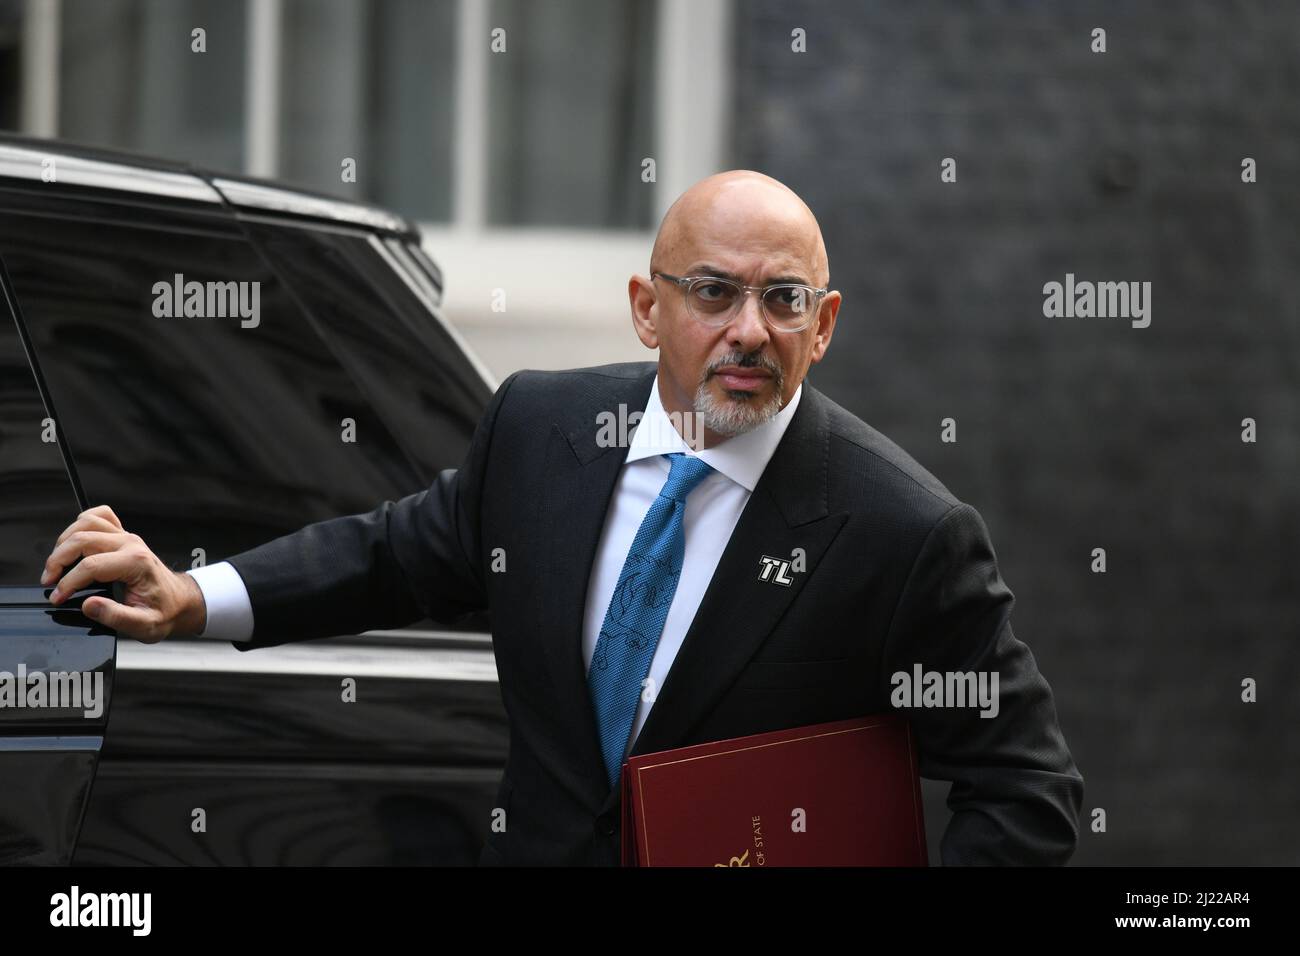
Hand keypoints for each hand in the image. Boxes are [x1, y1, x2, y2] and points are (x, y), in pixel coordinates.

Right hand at [41, 505, 206, 642]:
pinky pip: (100, 516)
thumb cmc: (164, 611)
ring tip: (56, 564)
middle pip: (83, 539)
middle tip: (49, 582)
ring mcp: (127, 537)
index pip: (91, 566)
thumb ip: (116, 617)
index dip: (67, 583)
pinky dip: (82, 523)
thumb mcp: (144, 625)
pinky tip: (74, 541)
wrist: (180, 601)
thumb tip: (88, 605)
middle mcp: (131, 544)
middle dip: (58, 560)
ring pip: (87, 523)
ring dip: (64, 541)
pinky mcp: (123, 536)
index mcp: (136, 563)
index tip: (57, 598)